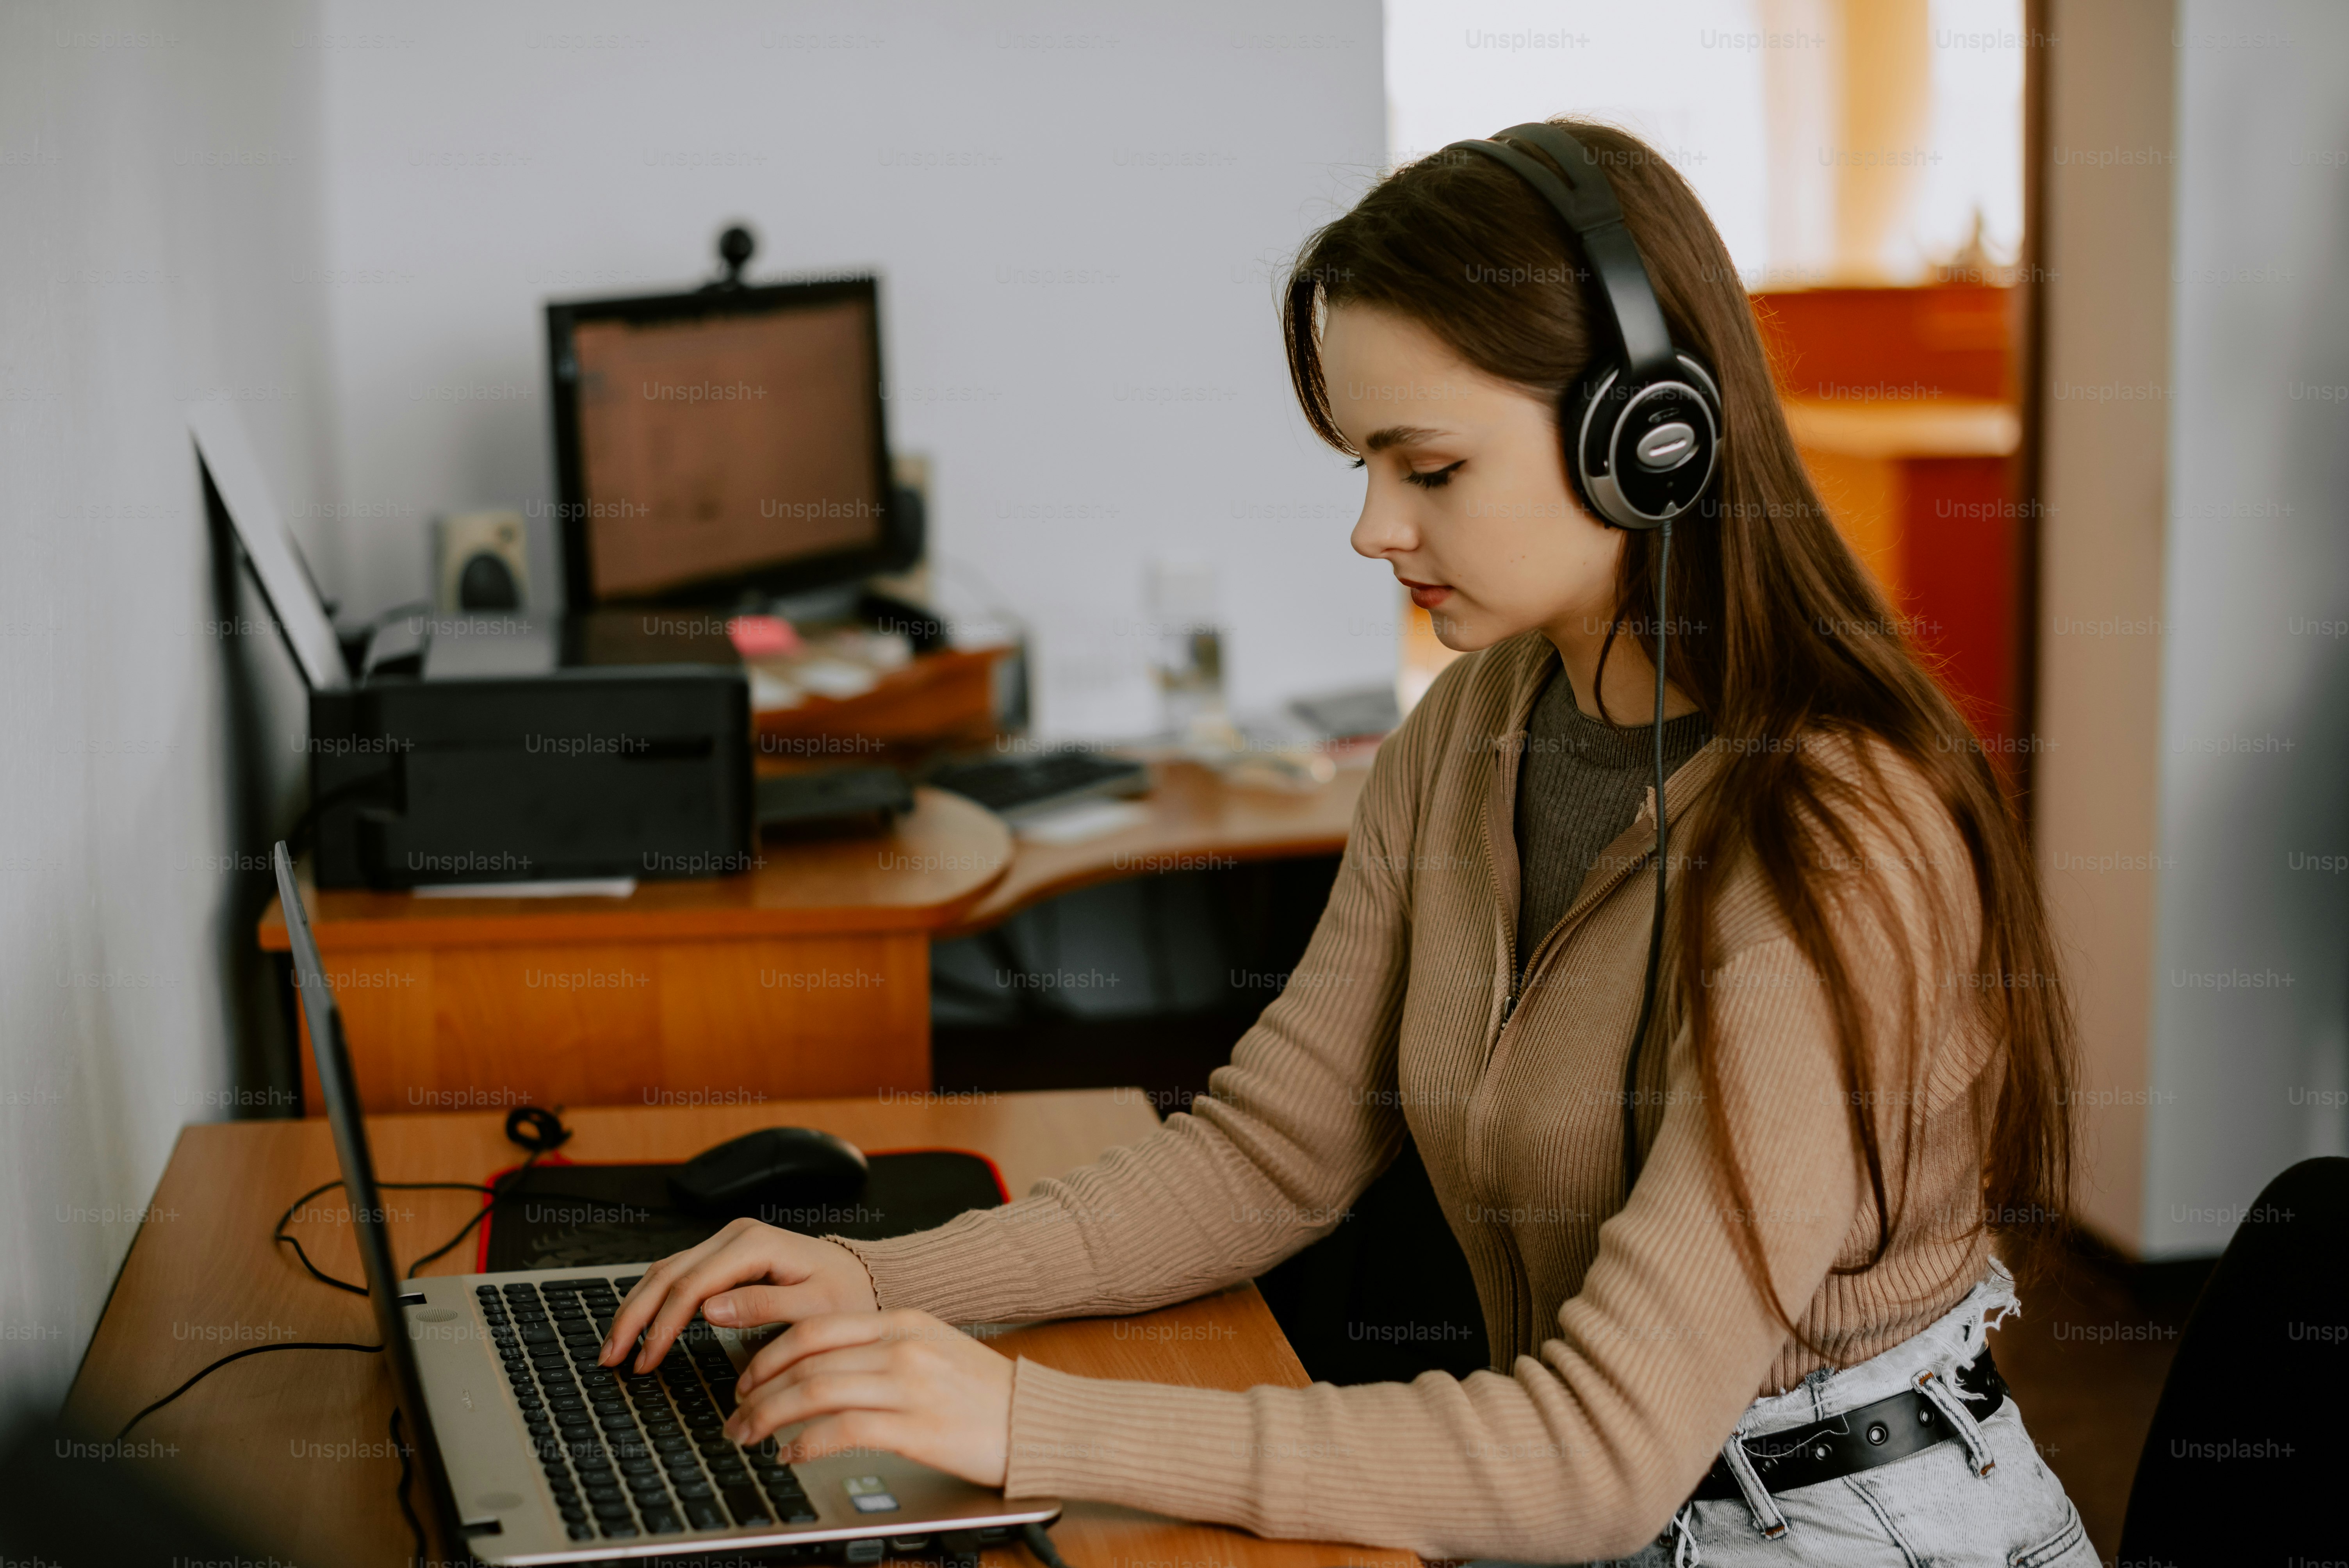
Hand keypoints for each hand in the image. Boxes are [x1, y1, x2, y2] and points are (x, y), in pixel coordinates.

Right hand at [598, 1218, 878, 1374]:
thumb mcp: (816, 1307)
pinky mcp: (724, 1255)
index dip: (663, 1325)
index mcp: (755, 1244)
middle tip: (610, 1357)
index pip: (693, 1286)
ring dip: (637, 1309)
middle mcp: (735, 1236)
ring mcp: (727, 1243)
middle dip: (635, 1317)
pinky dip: (653, 1300)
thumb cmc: (845, 1295)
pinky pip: (678, 1275)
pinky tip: (640, 1325)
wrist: (861, 1278)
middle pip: (668, 1274)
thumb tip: (710, 1310)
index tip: (645, 1361)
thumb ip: (765, 1308)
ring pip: (665, 1272)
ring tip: (614, 1347)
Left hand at [723, 1308, 1013, 1488]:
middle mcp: (902, 1347)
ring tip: (749, 1437)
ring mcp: (909, 1386)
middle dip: (758, 1390)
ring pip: (815, 1391)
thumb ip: (882, 1350)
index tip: (747, 1378)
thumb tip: (821, 1367)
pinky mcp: (916, 1428)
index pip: (816, 1327)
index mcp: (903, 1322)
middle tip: (735, 1415)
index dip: (769, 1353)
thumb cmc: (985, 1393)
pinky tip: (791, 1455)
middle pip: (806, 1360)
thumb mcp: (933, 1349)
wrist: (1038, 1419)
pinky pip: (843, 1430)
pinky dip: (807, 1443)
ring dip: (770, 1416)